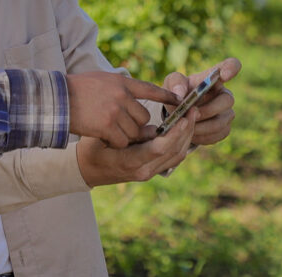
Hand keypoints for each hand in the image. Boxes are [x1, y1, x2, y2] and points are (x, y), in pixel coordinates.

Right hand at [67, 71, 178, 147]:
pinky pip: (123, 141)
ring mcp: (116, 112)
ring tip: (111, 133)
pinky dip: (116, 143)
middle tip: (126, 129)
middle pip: (144, 118)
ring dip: (126, 137)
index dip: (166, 96)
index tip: (179, 101)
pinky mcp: (108, 126)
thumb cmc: (76, 90)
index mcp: (122, 82)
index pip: (150, 89)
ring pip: (136, 133)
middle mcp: (122, 96)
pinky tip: (105, 139)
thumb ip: (120, 87)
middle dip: (138, 127)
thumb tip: (136, 93)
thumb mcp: (101, 80)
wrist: (57, 100)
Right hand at [75, 109, 196, 185]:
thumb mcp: (102, 137)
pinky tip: (185, 128)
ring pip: (177, 155)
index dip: (175, 133)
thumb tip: (151, 129)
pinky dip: (182, 142)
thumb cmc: (92, 149)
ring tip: (193, 115)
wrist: (87, 171)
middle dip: (187, 130)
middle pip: (174, 151)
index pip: (160, 149)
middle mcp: (143, 171)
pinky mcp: (152, 170)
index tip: (184, 117)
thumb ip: (128, 133)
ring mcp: (149, 172)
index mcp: (130, 162)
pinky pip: (173, 158)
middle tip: (194, 109)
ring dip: (187, 135)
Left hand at [162, 58, 240, 146]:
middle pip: (227, 100)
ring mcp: (227, 112)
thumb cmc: (177, 92)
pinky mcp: (224, 128)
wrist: (176, 114)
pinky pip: (218, 134)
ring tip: (187, 126)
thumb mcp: (171, 83)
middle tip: (192, 114)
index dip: (231, 68)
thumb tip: (180, 93)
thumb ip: (175, 83)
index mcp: (214, 78)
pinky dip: (203, 135)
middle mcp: (224, 94)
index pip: (231, 66)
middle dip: (209, 109)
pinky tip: (192, 133)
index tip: (225, 74)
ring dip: (203, 125)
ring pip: (222, 121)